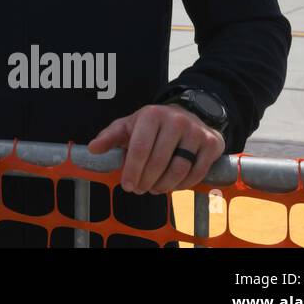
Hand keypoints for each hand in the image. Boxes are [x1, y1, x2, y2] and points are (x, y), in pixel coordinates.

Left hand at [87, 103, 223, 194]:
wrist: (191, 114)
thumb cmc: (154, 124)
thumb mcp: (130, 125)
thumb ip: (110, 137)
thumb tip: (92, 149)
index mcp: (151, 115)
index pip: (140, 148)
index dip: (132, 170)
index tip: (127, 186)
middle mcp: (175, 121)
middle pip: (159, 161)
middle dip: (146, 181)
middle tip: (140, 189)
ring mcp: (196, 132)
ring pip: (178, 169)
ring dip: (164, 185)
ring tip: (154, 189)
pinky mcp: (212, 144)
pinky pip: (196, 173)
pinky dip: (183, 184)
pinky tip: (172, 185)